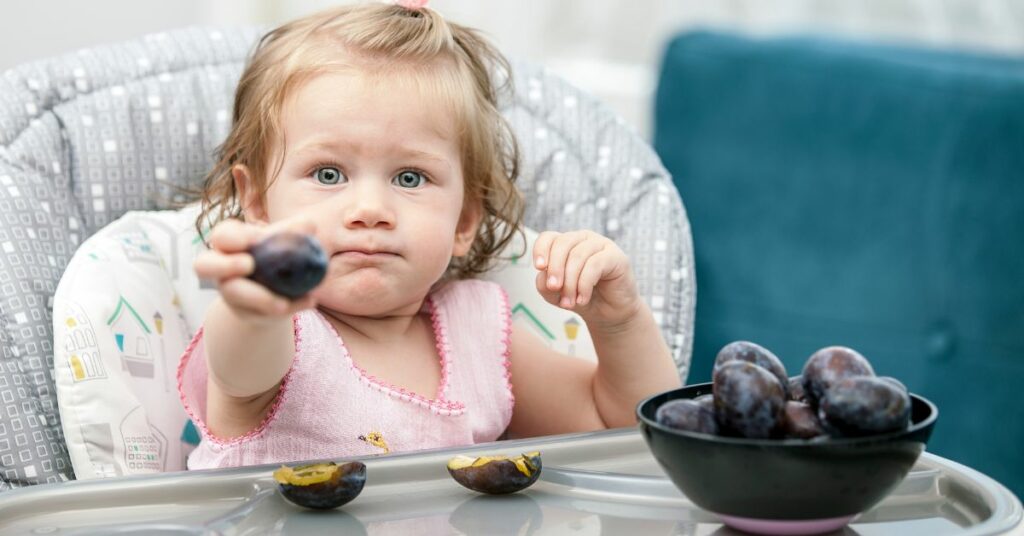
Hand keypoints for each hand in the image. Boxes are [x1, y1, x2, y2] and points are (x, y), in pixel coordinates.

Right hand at [193, 217, 318, 321]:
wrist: (276, 287)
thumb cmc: (275, 254)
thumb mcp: (283, 241)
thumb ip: (293, 233)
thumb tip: (308, 225)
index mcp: (229, 243)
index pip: (221, 236)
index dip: (236, 237)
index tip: (258, 237)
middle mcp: (221, 267)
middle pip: (203, 265)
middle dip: (225, 264)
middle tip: (249, 265)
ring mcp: (230, 291)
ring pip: (233, 294)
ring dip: (259, 297)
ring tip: (284, 303)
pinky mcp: (245, 312)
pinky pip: (261, 313)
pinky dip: (290, 306)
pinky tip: (309, 300)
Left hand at [532, 230, 641, 328]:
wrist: (609, 314)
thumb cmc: (582, 298)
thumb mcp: (556, 294)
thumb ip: (545, 284)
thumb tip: (543, 275)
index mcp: (566, 244)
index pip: (549, 237)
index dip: (541, 249)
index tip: (539, 267)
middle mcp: (583, 239)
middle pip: (562, 243)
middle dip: (555, 268)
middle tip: (553, 289)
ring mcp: (601, 244)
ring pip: (578, 256)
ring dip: (570, 283)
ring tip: (569, 302)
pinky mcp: (615, 256)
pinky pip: (595, 265)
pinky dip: (584, 285)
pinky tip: (583, 299)